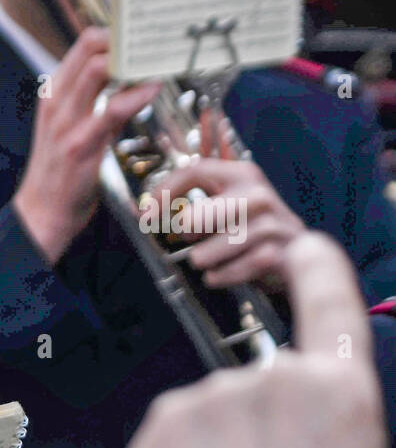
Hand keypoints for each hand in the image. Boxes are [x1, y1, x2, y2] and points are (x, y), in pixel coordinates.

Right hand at [13, 28, 161, 263]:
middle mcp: (57, 101)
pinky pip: (112, 110)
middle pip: (90, 46)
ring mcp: (66, 121)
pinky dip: (136, 95)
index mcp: (54, 93)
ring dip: (133, 61)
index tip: (144, 35)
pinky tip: (154, 89)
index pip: (84, 44)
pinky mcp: (79, 144)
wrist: (42, 213)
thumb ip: (98, 103)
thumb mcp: (74, 128)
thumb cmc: (60, 172)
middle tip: (158, 40)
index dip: (116, 32)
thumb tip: (130, 83)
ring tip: (160, 60)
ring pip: (98, 70)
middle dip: (128, 38)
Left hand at [120, 233, 388, 447]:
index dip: (310, 266)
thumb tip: (290, 421)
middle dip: (245, 432)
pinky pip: (165, 444)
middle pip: (247, 387)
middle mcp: (271, 379)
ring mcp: (208, 399)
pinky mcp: (159, 429)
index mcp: (337, 388)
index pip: (326, 296)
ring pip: (201, 418)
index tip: (296, 246)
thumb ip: (320, 421)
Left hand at [150, 159, 307, 288]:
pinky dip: (220, 277)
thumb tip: (144, 209)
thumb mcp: (229, 204)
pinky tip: (222, 273)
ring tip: (213, 258)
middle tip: (196, 238)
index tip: (144, 213)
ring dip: (204, 260)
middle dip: (186, 235)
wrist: (302, 255)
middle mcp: (258, 194)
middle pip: (191, 219)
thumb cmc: (252, 230)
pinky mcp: (276, 254)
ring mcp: (270, 223)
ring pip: (204, 253)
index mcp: (243, 174)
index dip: (163, 191)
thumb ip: (195, 200)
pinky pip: (226, 273)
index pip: (194, 170)